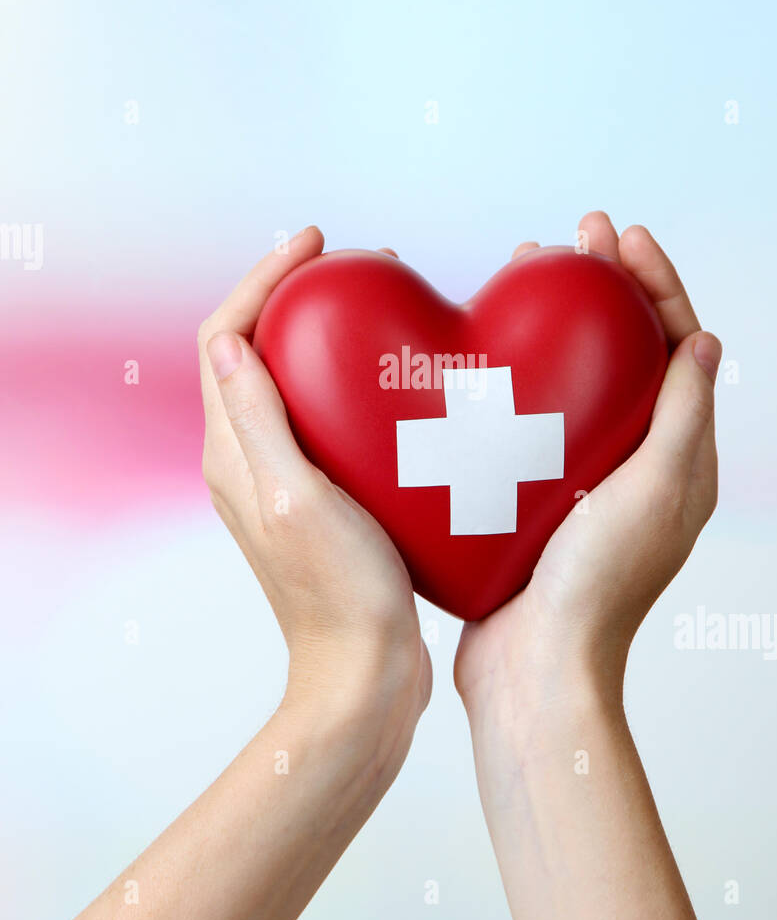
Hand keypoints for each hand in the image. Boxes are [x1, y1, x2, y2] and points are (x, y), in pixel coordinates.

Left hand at [198, 227, 430, 755]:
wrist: (367, 675)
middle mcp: (250, 461)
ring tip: (385, 303)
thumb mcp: (295, 499)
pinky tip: (408, 379)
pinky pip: (333, 417)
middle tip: (361, 266)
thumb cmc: (339, 596)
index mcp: (232, 455)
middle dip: (299, 294)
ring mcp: (288, 479)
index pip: (226, 338)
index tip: (317, 243)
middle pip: (257, 349)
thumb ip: (258, 421)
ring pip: (297, 380)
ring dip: (330, 333)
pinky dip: (359, 380)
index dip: (264, 279)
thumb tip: (229, 342)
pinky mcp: (327, 496)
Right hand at [455, 213, 721, 717]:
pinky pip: (530, 418)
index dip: (656, 285)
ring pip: (574, 378)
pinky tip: (481, 350)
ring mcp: (581, 480)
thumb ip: (680, 417)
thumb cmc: (595, 590)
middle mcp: (636, 465)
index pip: (679, 350)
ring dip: (557, 320)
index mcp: (678, 462)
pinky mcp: (532, 496)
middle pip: (626, 352)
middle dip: (606, 288)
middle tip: (574, 236)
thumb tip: (704, 343)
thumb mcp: (653, 493)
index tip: (621, 237)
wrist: (535, 672)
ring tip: (527, 270)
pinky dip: (515, 372)